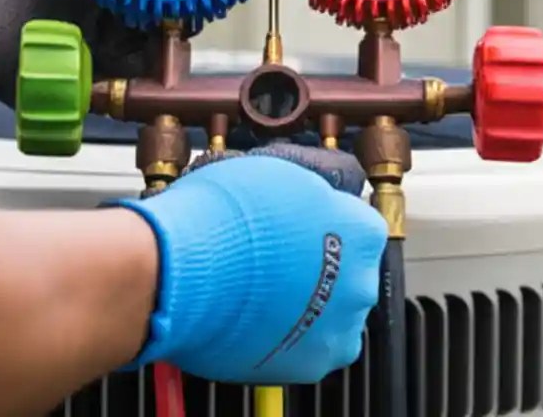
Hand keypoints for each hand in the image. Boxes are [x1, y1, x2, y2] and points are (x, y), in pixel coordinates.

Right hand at [113, 145, 386, 384]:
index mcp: (362, 231)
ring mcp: (338, 330)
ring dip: (303, 310)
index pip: (357, 228)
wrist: (180, 270)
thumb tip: (309, 203)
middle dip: (316, 273)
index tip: (298, 233)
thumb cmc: (221, 216)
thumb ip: (309, 196)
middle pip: (347, 277)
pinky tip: (252, 322)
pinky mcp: (309, 367)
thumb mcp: (276, 174)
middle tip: (273, 266)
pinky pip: (302, 351)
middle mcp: (361, 283)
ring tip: (259, 298)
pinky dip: (283, 341)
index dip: (321, 228)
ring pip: (328, 319)